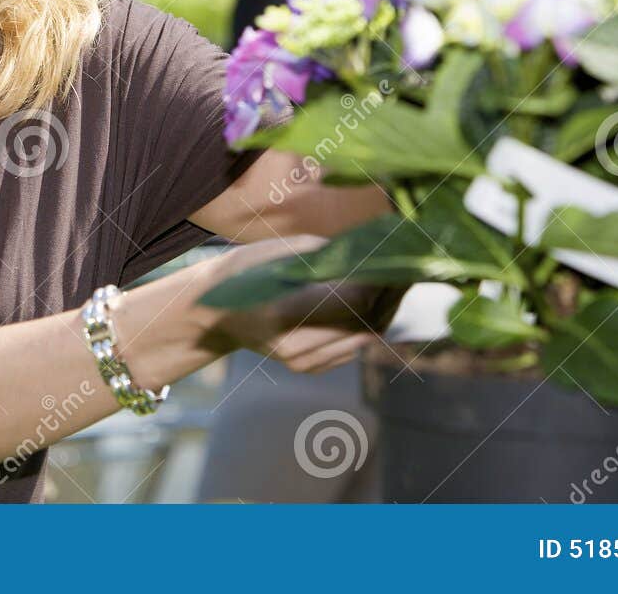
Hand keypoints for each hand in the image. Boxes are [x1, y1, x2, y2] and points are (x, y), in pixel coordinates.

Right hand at [195, 235, 407, 372]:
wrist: (210, 315)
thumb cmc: (241, 273)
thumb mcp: (274, 253)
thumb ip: (322, 255)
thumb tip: (367, 250)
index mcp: (284, 312)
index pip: (353, 301)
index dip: (381, 280)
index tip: (397, 257)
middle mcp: (295, 345)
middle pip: (363, 321)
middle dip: (390, 294)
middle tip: (406, 267)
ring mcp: (301, 362)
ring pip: (363, 337)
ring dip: (384, 309)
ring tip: (398, 281)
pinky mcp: (306, 367)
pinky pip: (351, 347)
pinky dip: (368, 324)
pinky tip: (377, 302)